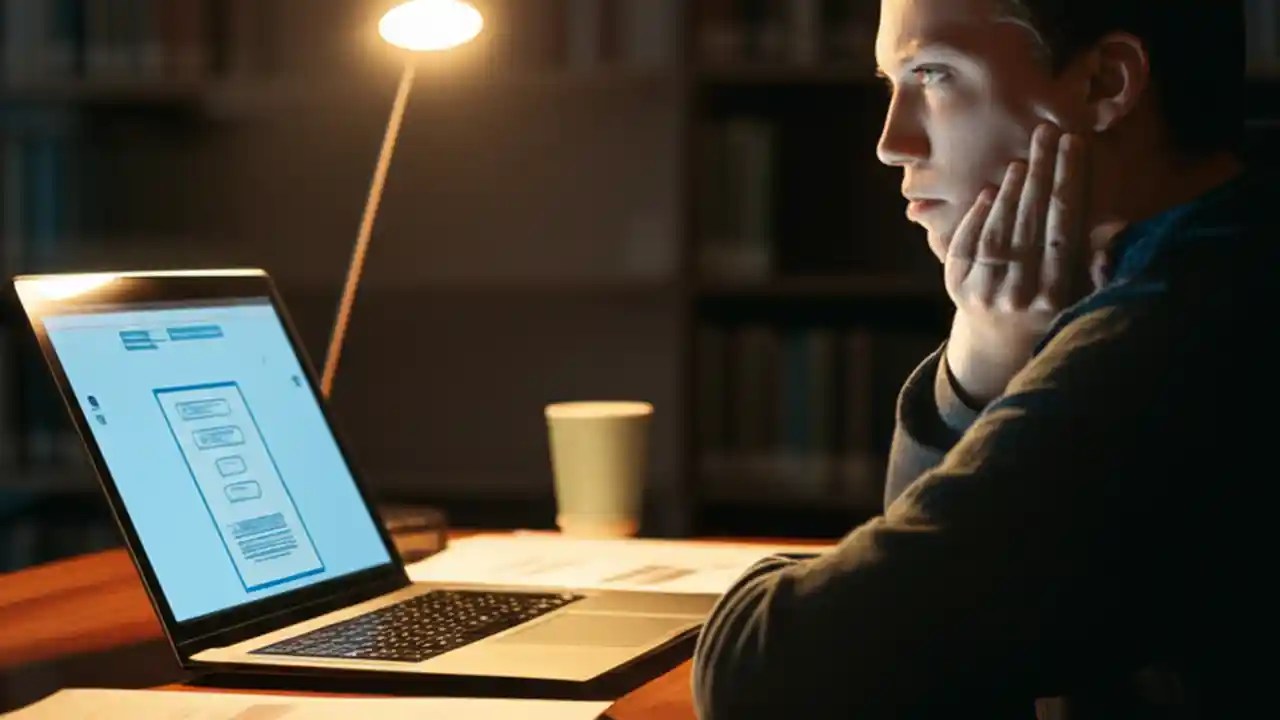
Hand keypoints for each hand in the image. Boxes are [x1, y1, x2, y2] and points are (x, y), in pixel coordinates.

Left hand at [943, 123, 1100, 406]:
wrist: (998, 346)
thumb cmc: (1051, 311)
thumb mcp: (1081, 297)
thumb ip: (1096, 266)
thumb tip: (1113, 230)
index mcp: (1055, 295)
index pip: (1064, 228)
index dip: (1069, 182)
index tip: (1075, 144)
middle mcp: (1017, 294)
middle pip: (1030, 223)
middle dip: (1041, 174)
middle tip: (1046, 133)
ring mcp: (983, 291)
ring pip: (998, 231)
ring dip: (1010, 192)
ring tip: (1022, 159)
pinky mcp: (956, 287)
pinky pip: (966, 244)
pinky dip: (977, 216)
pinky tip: (991, 191)